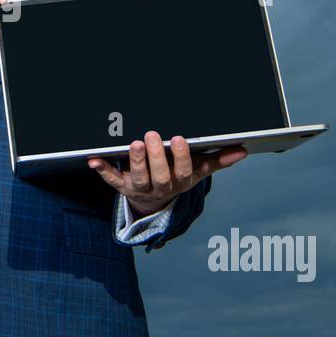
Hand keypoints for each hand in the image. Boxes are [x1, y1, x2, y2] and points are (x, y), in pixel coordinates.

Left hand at [88, 131, 247, 215]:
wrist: (154, 201)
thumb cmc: (177, 176)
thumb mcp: (198, 170)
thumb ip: (218, 160)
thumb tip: (242, 151)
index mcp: (180, 182)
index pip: (184, 172)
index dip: (181, 157)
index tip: (178, 139)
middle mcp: (160, 187)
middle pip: (159, 176)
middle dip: (155, 157)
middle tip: (152, 136)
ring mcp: (140, 187)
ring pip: (136, 178)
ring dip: (134, 161)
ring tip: (135, 143)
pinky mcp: (121, 185)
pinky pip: (111, 179)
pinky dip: (102, 170)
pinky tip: (93, 160)